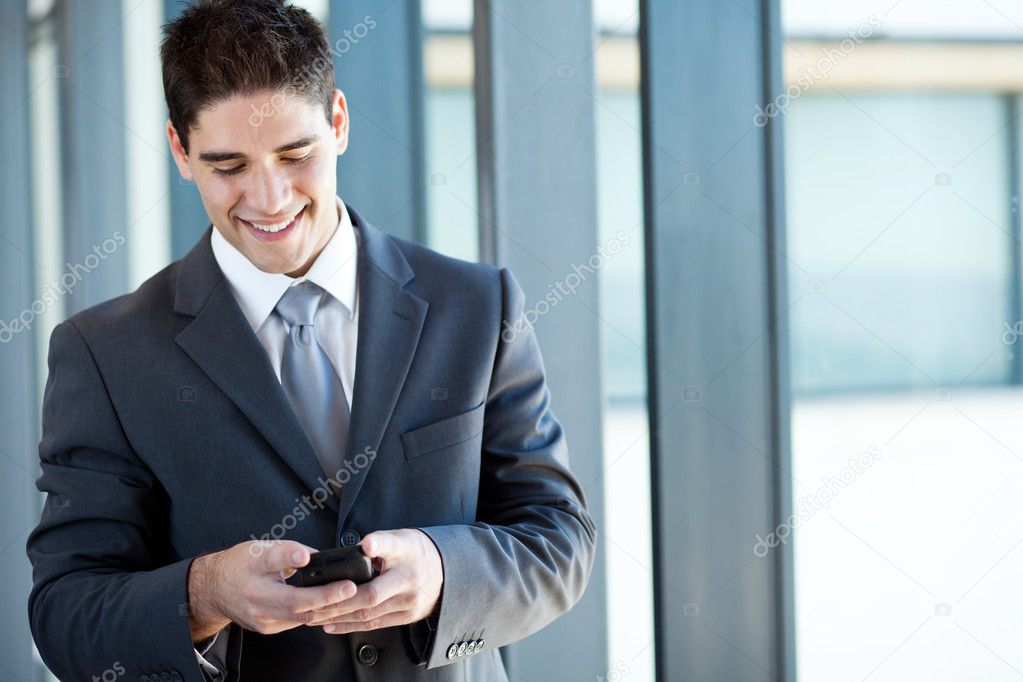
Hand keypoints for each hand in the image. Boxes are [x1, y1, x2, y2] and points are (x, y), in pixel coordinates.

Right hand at [189, 539, 360, 638]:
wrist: (213, 590)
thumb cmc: (239, 565)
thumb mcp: (258, 548)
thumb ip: (287, 550)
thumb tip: (316, 557)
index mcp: (253, 572)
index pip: (273, 562)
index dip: (290, 558)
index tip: (306, 557)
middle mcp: (257, 599)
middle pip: (295, 602)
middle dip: (327, 596)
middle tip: (351, 587)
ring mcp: (263, 619)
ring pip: (302, 618)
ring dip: (330, 610)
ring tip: (353, 599)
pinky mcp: (269, 628)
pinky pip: (299, 623)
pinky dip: (319, 615)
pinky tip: (336, 608)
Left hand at [305, 529, 443, 633]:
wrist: (446, 573)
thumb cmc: (415, 552)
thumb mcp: (402, 538)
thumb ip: (380, 542)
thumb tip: (355, 550)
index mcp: (407, 551)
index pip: (393, 545)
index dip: (379, 544)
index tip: (367, 544)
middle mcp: (409, 578)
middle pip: (372, 592)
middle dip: (339, 600)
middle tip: (313, 600)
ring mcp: (409, 601)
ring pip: (368, 613)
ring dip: (338, 616)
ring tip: (313, 615)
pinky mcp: (406, 616)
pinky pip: (374, 624)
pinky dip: (349, 625)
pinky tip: (330, 625)